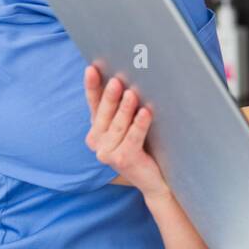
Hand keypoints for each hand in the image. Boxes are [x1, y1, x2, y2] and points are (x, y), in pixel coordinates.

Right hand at [83, 65, 168, 198]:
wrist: (156, 179)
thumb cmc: (144, 147)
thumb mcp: (128, 126)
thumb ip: (122, 108)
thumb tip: (127, 79)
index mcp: (97, 130)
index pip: (93, 104)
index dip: (93, 87)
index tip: (92, 69)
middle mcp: (97, 142)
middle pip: (105, 113)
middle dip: (110, 96)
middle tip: (117, 80)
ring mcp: (107, 153)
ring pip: (118, 125)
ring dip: (125, 109)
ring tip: (132, 93)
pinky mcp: (122, 160)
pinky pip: (133, 137)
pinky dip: (139, 124)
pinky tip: (146, 113)